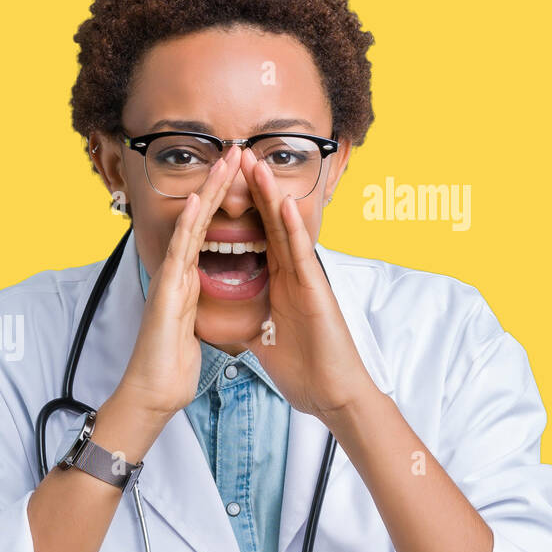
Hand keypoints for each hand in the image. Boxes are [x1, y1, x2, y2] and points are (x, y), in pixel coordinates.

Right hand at [116, 144, 243, 419]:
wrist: (153, 391)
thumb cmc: (171, 367)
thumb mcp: (192, 331)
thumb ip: (196, 310)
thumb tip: (202, 303)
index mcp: (188, 282)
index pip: (207, 234)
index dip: (222, 204)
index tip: (239, 177)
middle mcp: (177, 274)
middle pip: (200, 220)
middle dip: (218, 186)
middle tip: (234, 152)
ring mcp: (170, 279)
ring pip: (191, 226)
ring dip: (208, 192)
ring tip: (225, 161)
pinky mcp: (168, 290)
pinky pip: (181, 251)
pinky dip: (189, 224)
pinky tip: (198, 200)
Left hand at [237, 147, 376, 421]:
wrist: (329, 394)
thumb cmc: (302, 368)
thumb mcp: (262, 336)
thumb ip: (248, 317)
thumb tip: (222, 315)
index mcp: (280, 283)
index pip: (259, 237)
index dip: (244, 210)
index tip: (227, 184)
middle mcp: (294, 275)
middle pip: (272, 224)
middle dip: (257, 191)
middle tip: (240, 157)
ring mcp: (307, 280)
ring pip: (286, 231)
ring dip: (273, 197)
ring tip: (257, 166)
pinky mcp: (316, 292)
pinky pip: (301, 256)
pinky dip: (293, 230)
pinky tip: (284, 206)